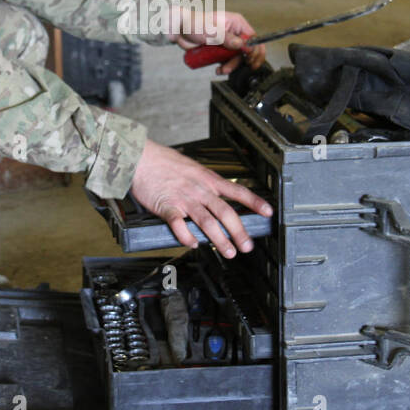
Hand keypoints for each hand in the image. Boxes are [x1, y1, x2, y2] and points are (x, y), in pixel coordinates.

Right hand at [130, 140, 273, 256]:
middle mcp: (199, 190)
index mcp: (207, 179)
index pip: (236, 191)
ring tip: (228, 252)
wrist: (141, 157)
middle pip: (225, 212)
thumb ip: (205, 184)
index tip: (268, 212)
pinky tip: (193, 244)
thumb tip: (217, 196)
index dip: (254, 202)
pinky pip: (179, 224)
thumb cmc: (164, 163)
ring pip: (207, 221)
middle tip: (247, 246)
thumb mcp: (192, 168)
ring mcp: (183, 199)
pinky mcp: (167, 206)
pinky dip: (187, 236)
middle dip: (238, 231)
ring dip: (219, 239)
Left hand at [173, 8, 265, 74]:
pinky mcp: (221, 51)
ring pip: (237, 58)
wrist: (180, 30)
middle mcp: (235, 33)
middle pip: (247, 51)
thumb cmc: (194, 23)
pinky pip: (228, 62)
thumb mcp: (211, 30)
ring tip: (222, 70)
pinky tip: (218, 69)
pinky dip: (225, 67)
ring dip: (231, 66)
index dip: (255, 50)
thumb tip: (242, 45)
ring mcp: (228, 43)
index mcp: (237, 23)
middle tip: (231, 67)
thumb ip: (227, 38)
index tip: (249, 59)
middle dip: (240, 61)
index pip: (253, 38)